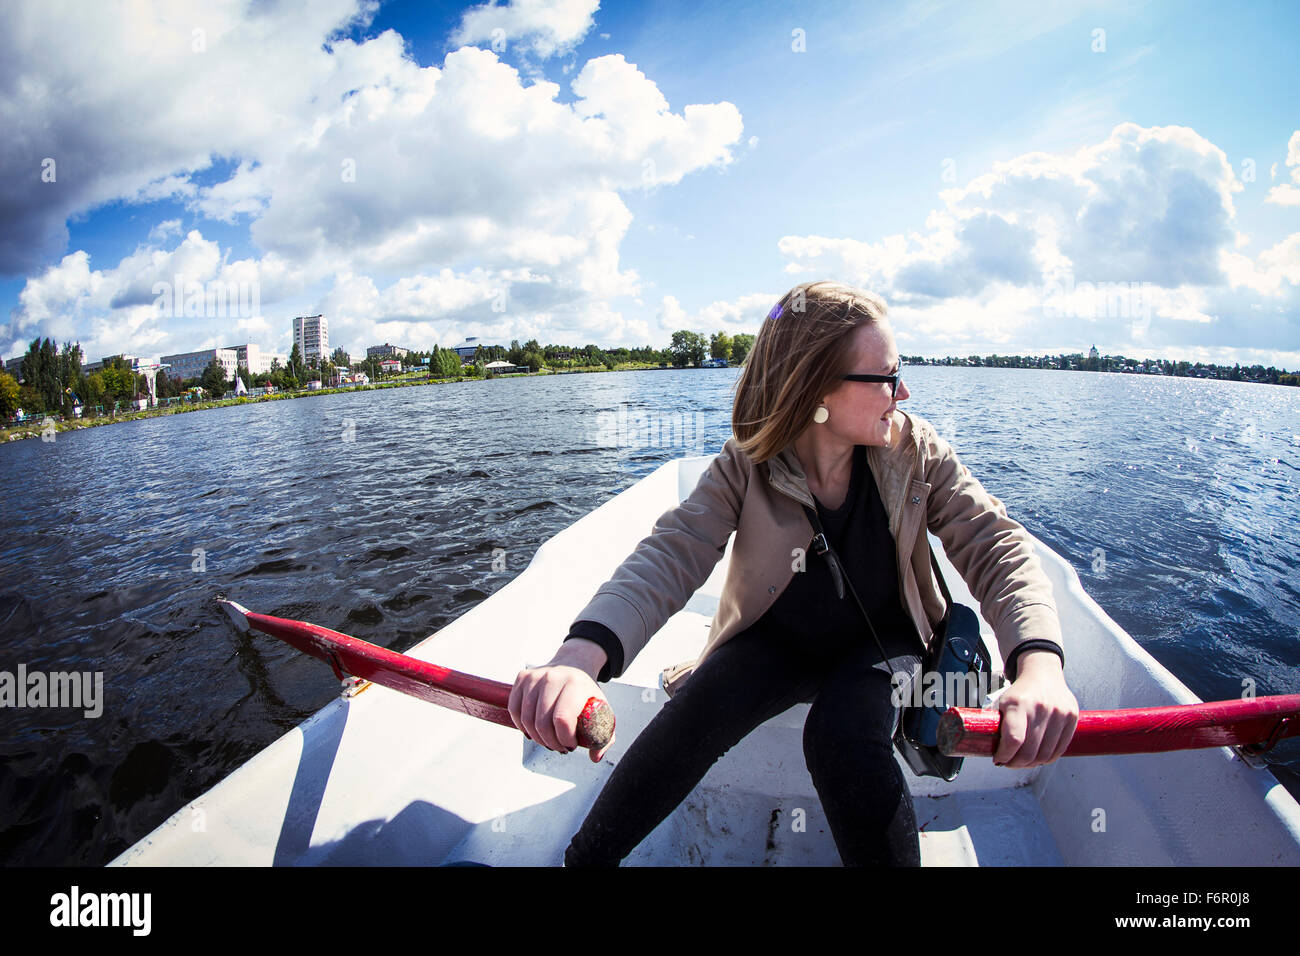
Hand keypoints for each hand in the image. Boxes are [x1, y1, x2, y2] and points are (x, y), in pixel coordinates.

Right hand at [508, 639, 614, 762]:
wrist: (574, 664)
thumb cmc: (586, 692)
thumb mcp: (603, 709)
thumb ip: (605, 736)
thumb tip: (594, 757)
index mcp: (575, 684)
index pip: (562, 719)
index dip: (565, 739)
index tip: (571, 745)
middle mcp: (553, 677)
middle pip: (543, 722)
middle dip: (551, 742)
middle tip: (559, 746)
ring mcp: (535, 676)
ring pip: (527, 718)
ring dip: (536, 737)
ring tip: (548, 741)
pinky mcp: (522, 677)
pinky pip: (514, 709)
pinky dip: (521, 726)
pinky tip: (532, 731)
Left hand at [994, 651, 1077, 767]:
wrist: (1042, 673)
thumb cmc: (1019, 693)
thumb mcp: (1002, 703)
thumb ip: (997, 725)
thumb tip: (986, 749)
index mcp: (1018, 703)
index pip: (1013, 739)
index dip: (1005, 755)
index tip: (998, 759)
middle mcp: (1040, 707)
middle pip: (1030, 751)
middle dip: (1016, 763)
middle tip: (1009, 763)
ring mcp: (1059, 712)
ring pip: (1045, 754)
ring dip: (1032, 764)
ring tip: (1023, 762)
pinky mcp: (1072, 717)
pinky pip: (1060, 749)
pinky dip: (1047, 758)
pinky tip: (1038, 758)